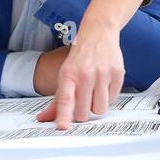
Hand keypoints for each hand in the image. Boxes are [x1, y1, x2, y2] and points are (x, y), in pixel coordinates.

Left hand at [34, 0, 150, 128]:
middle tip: (83, 100)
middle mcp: (85, 74)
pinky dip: (108, 96)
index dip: (64, 115)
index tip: (62, 127)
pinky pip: (113, 99)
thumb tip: (42, 119)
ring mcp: (102, 73)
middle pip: (84, 112)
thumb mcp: (64, 76)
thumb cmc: (79, 59)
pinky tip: (104, 83)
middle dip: (83, 112)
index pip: (65, 99)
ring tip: (94, 91)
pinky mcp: (117, 73)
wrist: (98, 33)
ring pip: (100, 109)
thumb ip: (56, 101)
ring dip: (97, 105)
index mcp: (68, 75)